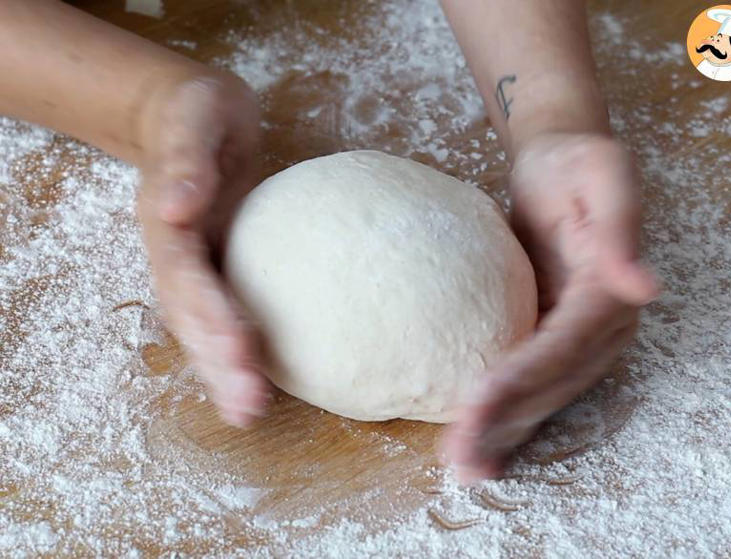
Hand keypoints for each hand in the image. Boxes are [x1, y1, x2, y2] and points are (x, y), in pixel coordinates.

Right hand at [136, 73, 269, 426]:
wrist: (192, 118)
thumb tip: (175, 208)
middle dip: (217, 363)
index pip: (186, 276)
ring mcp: (195, 268)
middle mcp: (176, 255)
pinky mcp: (220, 271)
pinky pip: (224, 317)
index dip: (209, 314)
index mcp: (167, 223)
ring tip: (249, 413)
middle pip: (189, 318)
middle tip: (248, 406)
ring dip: (223, 373)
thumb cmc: (196, 112)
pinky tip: (262, 383)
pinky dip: (237, 352)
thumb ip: (185, 160)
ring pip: (201, 329)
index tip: (240, 348)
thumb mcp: (195, 117)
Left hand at [442, 133, 658, 483]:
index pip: (565, 344)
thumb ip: (621, 228)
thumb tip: (642, 287)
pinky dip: (501, 414)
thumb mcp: (602, 175)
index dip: (526, 375)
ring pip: (540, 395)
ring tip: (463, 466)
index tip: (481, 398)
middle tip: (462, 456)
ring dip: (502, 432)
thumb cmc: (575, 162)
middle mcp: (600, 327)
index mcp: (610, 294)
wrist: (557, 165)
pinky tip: (473, 441)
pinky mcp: (549, 337)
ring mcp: (576, 338)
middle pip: (552, 383)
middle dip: (506, 420)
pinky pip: (527, 382)